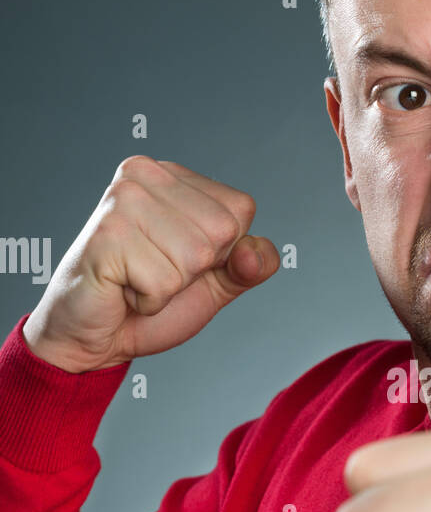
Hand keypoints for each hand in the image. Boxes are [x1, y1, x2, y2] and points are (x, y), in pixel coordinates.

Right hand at [22, 155, 279, 371]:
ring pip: (194, 258)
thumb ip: (250, 265)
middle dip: (195, 270)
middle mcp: (145, 175)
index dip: (221, 252)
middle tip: (153, 272)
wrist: (93, 336)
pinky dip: (149, 301)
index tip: (178, 259)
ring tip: (136, 279)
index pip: (240, 210)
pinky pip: (164, 282)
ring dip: (169, 287)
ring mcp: (122, 201)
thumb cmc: (146, 300)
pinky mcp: (107, 235)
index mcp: (173, 176)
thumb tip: (256, 252)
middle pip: (221, 232)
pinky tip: (122, 288)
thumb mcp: (215, 281)